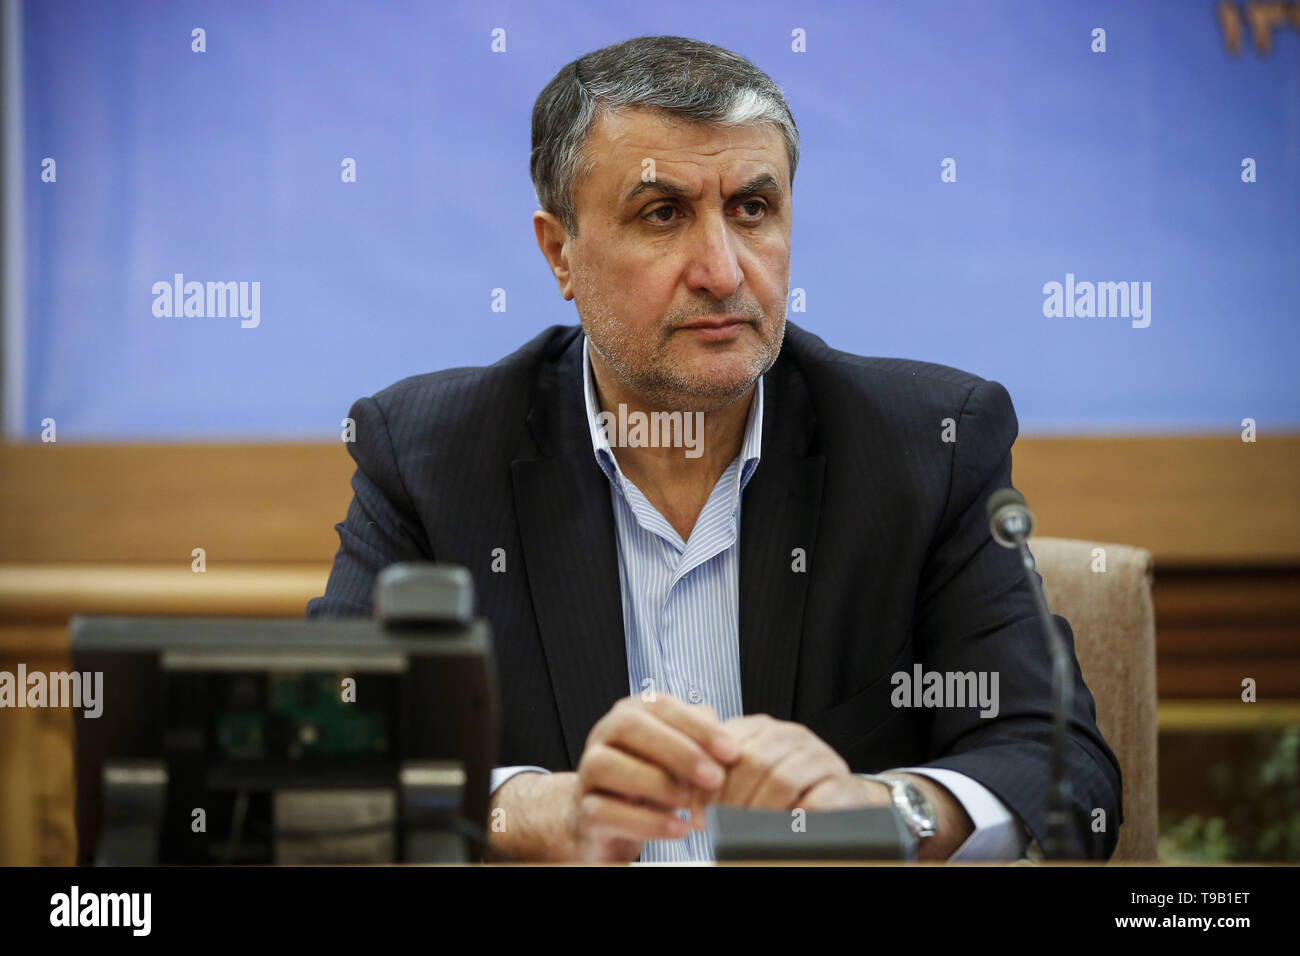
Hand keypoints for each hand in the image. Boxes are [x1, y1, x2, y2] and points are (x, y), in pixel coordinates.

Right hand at [567, 694, 737, 860]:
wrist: (606, 817)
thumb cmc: (648, 779)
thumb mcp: (676, 755)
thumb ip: (699, 740)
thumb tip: (728, 742)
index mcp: (629, 714)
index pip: (660, 705)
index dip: (697, 726)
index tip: (730, 750)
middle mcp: (603, 736)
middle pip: (629, 727)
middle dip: (677, 751)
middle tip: (714, 777)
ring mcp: (587, 774)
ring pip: (607, 765)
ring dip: (654, 782)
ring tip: (688, 801)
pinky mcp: (583, 812)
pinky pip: (604, 812)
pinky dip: (645, 821)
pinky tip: (677, 828)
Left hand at [694, 714, 889, 812]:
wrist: (836, 800)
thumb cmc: (780, 791)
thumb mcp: (744, 773)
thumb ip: (712, 768)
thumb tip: (679, 778)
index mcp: (763, 728)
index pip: (727, 745)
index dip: (708, 783)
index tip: (698, 814)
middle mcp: (793, 735)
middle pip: (753, 760)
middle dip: (731, 799)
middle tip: (719, 826)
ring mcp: (820, 758)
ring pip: (782, 779)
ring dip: (758, 812)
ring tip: (745, 833)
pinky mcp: (843, 785)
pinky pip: (816, 801)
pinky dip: (793, 821)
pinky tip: (781, 831)